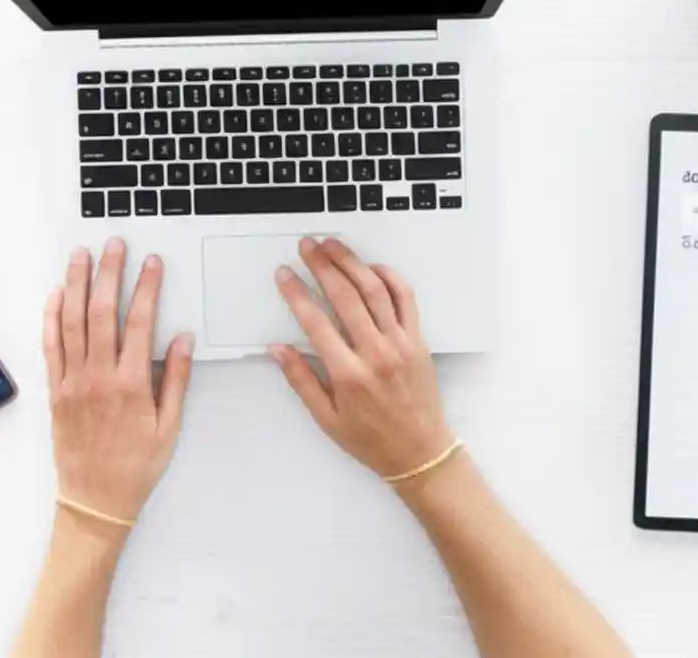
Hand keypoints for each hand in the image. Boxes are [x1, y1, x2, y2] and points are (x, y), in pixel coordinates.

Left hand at [43, 238, 193, 522]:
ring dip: (77, 284)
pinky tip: (57, 294)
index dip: (146, 288)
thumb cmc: (136, 466)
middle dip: (109, 273)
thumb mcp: (169, 426)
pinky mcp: (55, 390)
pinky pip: (50, 345)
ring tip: (81, 255)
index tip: (151, 264)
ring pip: (72, 322)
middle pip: (102, 312)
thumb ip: (175, 379)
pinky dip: (52, 317)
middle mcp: (98, 377)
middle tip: (114, 245)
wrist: (95, 498)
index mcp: (130, 385)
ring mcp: (72, 382)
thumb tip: (182, 339)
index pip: (139, 323)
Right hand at [269, 237, 452, 477]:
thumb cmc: (372, 440)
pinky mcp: (418, 340)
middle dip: (322, 265)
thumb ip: (301, 380)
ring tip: (334, 245)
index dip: (296, 293)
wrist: (420, 452)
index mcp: (348, 375)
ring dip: (352, 262)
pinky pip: (406, 299)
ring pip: (375, 290)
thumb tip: (278, 350)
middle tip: (307, 246)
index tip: (284, 274)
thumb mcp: (326, 418)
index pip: (315, 321)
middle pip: (345, 296)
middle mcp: (375, 354)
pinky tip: (372, 267)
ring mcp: (400, 344)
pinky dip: (390, 277)